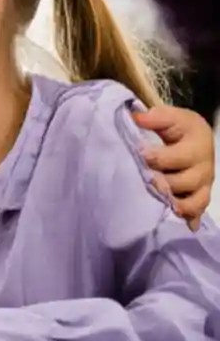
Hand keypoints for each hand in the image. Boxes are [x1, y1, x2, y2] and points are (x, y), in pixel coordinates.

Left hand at [135, 106, 214, 229]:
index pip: (179, 155)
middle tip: (146, 182)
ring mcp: (203, 184)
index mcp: (197, 145)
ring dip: (177, 204)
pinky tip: (182, 224)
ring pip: (195, 200)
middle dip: (165, 183)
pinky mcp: (200, 196)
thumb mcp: (169, 117)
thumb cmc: (177, 128)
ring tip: (160, 203)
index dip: (158, 157)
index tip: (140, 155)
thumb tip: (136, 118)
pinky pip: (198, 211)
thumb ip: (155, 118)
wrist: (194, 138)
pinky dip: (190, 218)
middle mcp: (204, 167)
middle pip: (187, 181)